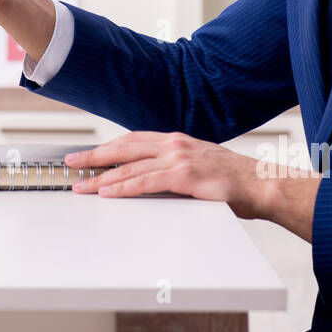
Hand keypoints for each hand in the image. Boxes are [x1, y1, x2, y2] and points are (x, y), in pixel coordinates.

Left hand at [64, 131, 270, 217]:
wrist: (260, 184)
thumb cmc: (231, 179)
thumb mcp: (197, 165)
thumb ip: (172, 168)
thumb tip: (147, 179)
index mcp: (175, 139)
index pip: (132, 140)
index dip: (106, 147)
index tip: (86, 155)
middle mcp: (174, 144)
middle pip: (123, 147)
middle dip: (94, 156)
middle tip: (70, 163)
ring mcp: (179, 158)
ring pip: (130, 166)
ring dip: (101, 177)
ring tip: (81, 185)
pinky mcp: (184, 176)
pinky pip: (145, 182)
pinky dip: (123, 187)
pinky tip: (107, 192)